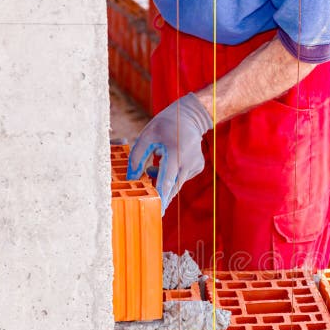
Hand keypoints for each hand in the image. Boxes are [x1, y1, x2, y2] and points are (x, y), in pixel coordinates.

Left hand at [127, 93, 212, 212]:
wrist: (191, 116)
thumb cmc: (166, 124)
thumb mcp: (147, 136)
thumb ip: (137, 157)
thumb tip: (131, 178)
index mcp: (175, 154)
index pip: (166, 181)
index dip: (161, 198)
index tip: (158, 213)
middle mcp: (188, 162)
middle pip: (172, 186)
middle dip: (159, 193)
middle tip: (147, 197)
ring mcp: (195, 166)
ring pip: (176, 183)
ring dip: (163, 180)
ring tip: (152, 167)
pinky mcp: (198, 167)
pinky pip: (182, 177)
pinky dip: (172, 175)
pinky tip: (169, 161)